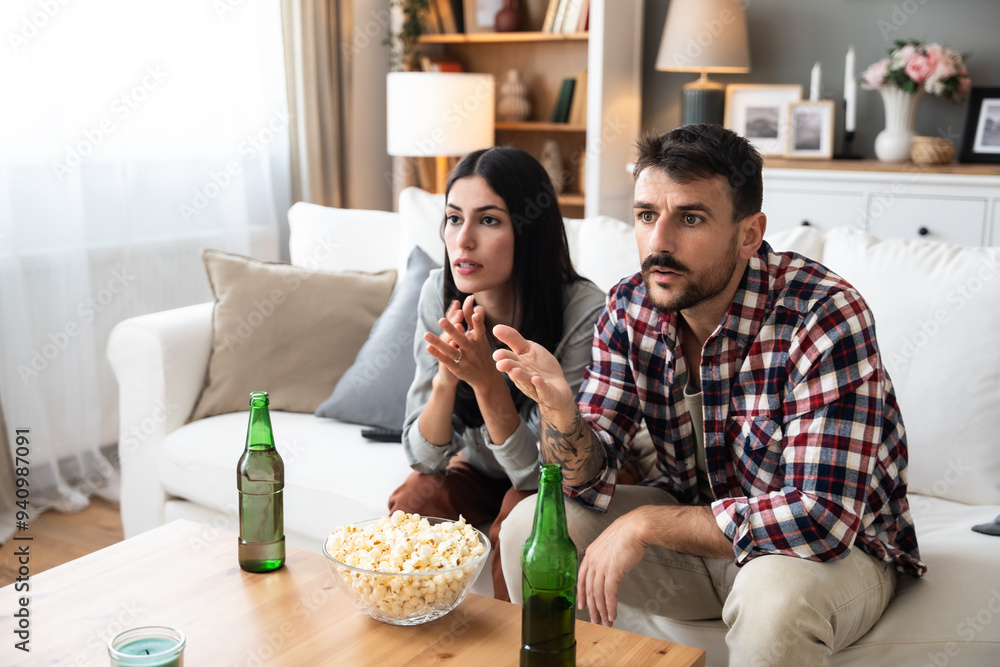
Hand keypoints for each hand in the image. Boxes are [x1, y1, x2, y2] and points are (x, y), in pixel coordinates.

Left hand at [425, 296, 496, 389]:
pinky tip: (428, 348)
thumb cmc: (481, 352)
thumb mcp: (480, 337)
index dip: (478, 321)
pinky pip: (446, 360)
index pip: (479, 329)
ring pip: (450, 350)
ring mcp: (465, 360)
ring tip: (426, 335)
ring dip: (438, 343)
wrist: (485, 377)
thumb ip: (474, 319)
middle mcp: (472, 350)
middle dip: (452, 330)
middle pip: (461, 339)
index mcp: (479, 340)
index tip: (476, 313)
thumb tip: (472, 300)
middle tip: (441, 320)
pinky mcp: (457, 369)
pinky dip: (437, 354)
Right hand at [492, 324, 574, 412]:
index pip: (509, 360)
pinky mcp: (549, 395)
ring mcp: (536, 388)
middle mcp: (524, 378)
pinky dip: (540, 386)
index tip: (496, 354)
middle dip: (509, 367)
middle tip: (501, 364)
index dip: (503, 357)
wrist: (558, 388)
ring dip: (521, 377)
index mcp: (518, 366)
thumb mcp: (528, 349)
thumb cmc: (541, 368)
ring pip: (527, 382)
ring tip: (515, 371)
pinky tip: (537, 379)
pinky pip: (544, 391)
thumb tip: (495, 327)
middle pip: (516, 372)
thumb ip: (513, 339)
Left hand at [577, 510, 650, 626]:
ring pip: (598, 595)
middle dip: (592, 608)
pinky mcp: (613, 572)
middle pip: (589, 590)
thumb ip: (604, 556)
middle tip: (595, 619)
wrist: (636, 527)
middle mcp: (593, 561)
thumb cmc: (627, 533)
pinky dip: (610, 607)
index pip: (581, 578)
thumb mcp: (609, 544)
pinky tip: (612, 615)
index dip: (581, 594)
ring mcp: (602, 567)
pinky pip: (609, 594)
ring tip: (605, 621)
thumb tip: (607, 567)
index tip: (582, 605)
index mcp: (590, 554)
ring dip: (602, 611)